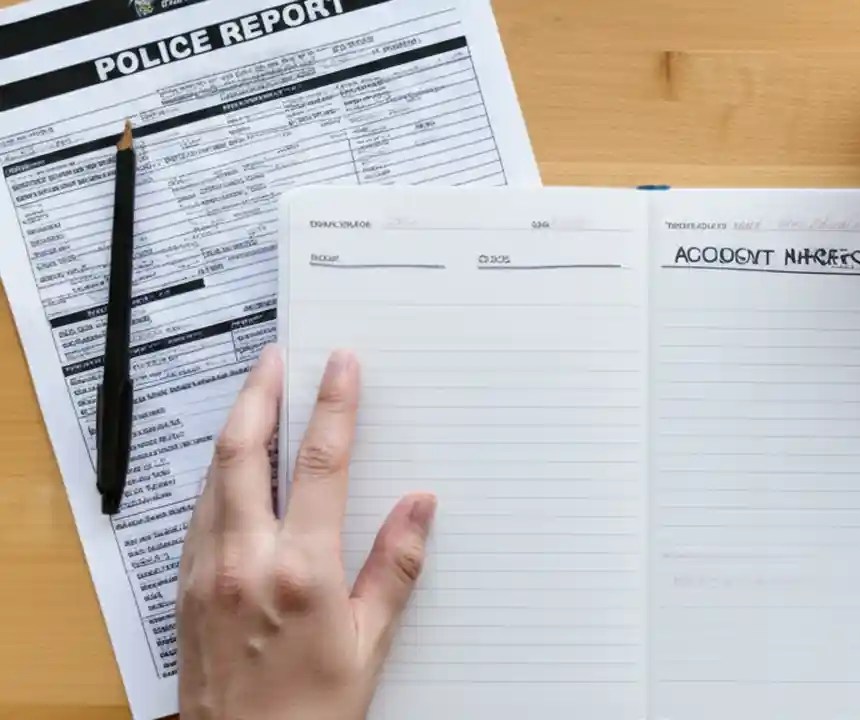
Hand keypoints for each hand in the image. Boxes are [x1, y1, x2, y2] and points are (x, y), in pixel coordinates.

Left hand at [177, 346, 435, 719]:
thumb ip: (394, 567)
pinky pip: (198, 512)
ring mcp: (204, 571)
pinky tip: (232, 468)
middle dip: (260, 394)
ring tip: (255, 396)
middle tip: (277, 357)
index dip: (332, 406)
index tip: (340, 366)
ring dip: (234, 428)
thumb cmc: (311, 711)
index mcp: (299, 571)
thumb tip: (420, 506)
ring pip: (212, 476)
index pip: (320, 465)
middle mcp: (243, 561)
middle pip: (243, 452)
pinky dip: (217, 475)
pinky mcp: (182, 588)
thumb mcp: (370, 644)